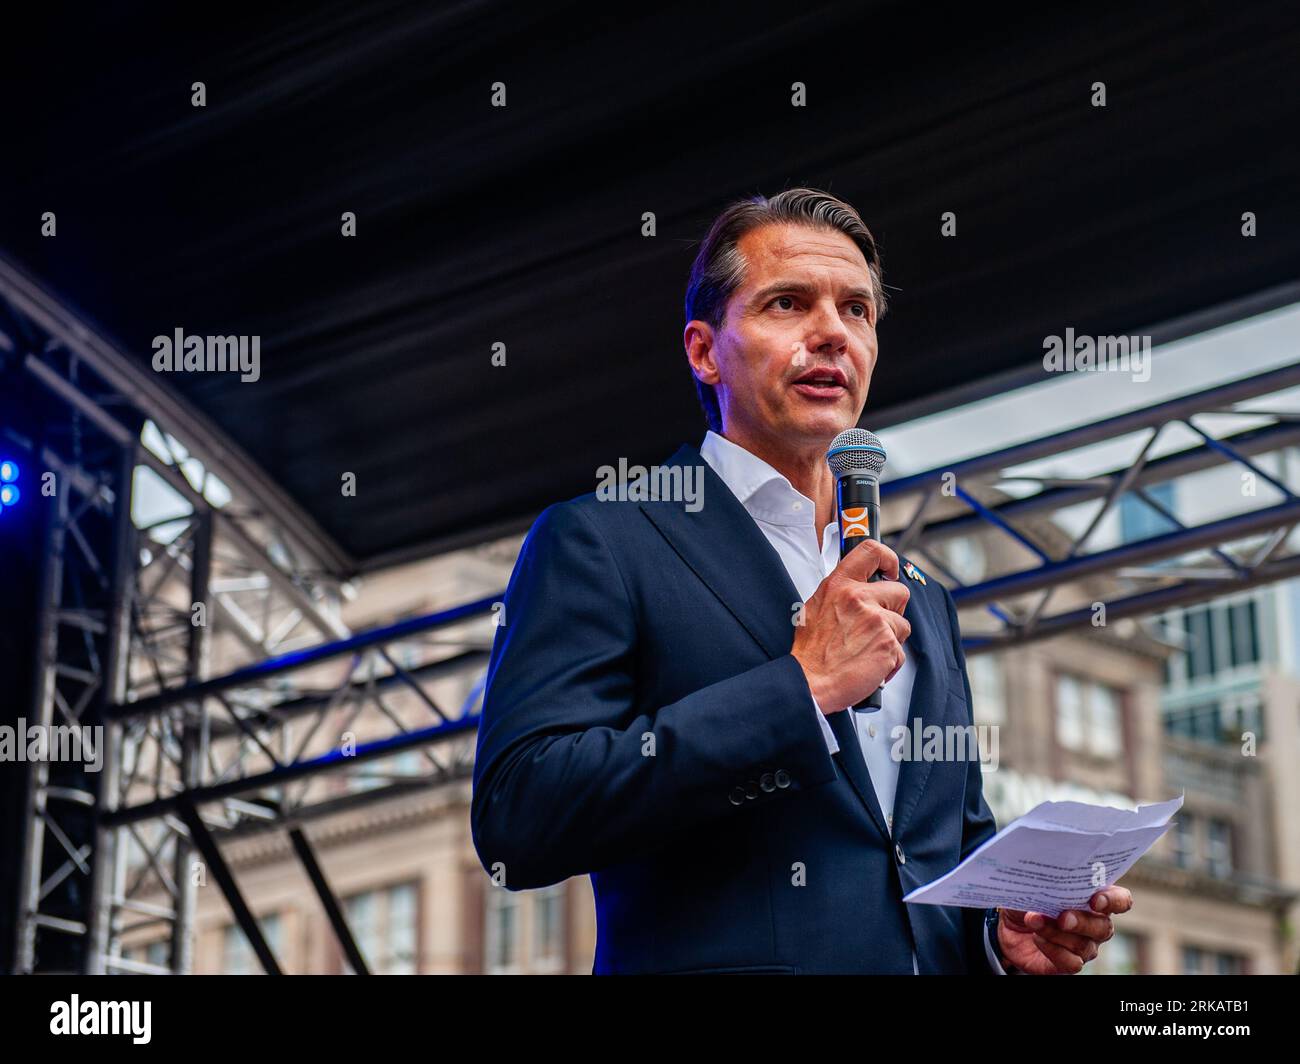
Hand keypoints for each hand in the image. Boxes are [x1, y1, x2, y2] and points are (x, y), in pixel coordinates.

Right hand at [791, 539, 909, 711]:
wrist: (811, 682)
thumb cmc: (811, 652)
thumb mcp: (816, 608)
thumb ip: (840, 594)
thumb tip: (859, 588)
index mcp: (839, 585)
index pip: (871, 552)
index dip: (888, 559)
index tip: (890, 570)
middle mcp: (858, 598)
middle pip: (900, 591)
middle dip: (893, 610)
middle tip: (875, 627)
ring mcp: (876, 620)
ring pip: (902, 624)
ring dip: (891, 638)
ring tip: (867, 650)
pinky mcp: (887, 644)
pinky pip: (900, 651)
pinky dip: (889, 661)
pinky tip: (869, 665)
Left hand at [996, 886, 1132, 973]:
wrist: (1008, 924)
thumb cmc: (1030, 898)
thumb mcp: (1036, 885)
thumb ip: (1049, 881)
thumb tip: (1049, 878)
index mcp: (1095, 899)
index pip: (1121, 900)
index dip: (1114, 901)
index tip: (1095, 900)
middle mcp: (1096, 925)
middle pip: (1104, 927)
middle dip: (1082, 921)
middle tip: (1062, 917)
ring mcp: (1084, 947)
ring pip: (1084, 946)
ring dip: (1056, 933)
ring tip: (1034, 920)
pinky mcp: (1068, 964)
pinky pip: (1071, 963)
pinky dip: (1052, 949)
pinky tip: (1037, 937)